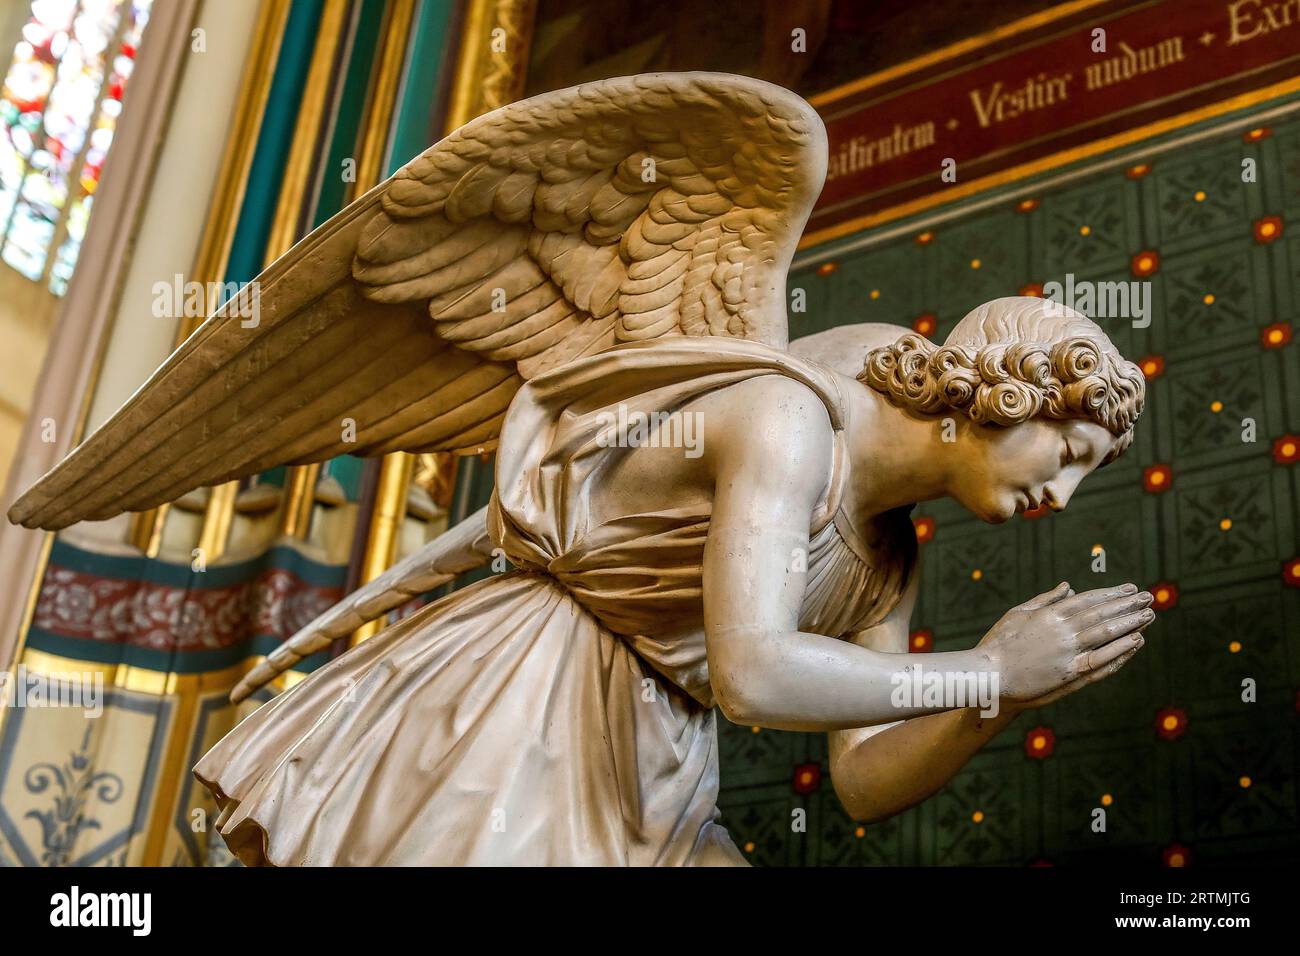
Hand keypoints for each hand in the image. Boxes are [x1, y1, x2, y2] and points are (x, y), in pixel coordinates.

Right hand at [977, 582, 1152, 705]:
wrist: (989, 676)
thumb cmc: (998, 643)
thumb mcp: (1018, 614)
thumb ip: (1045, 600)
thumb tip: (1068, 587)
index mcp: (1050, 614)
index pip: (1089, 600)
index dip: (1112, 593)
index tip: (1131, 588)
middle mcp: (1063, 631)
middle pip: (1103, 614)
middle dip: (1128, 605)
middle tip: (1148, 598)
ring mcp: (1069, 653)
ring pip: (1107, 635)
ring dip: (1130, 624)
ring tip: (1149, 616)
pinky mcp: (1071, 675)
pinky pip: (1102, 661)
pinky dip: (1121, 651)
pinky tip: (1135, 642)